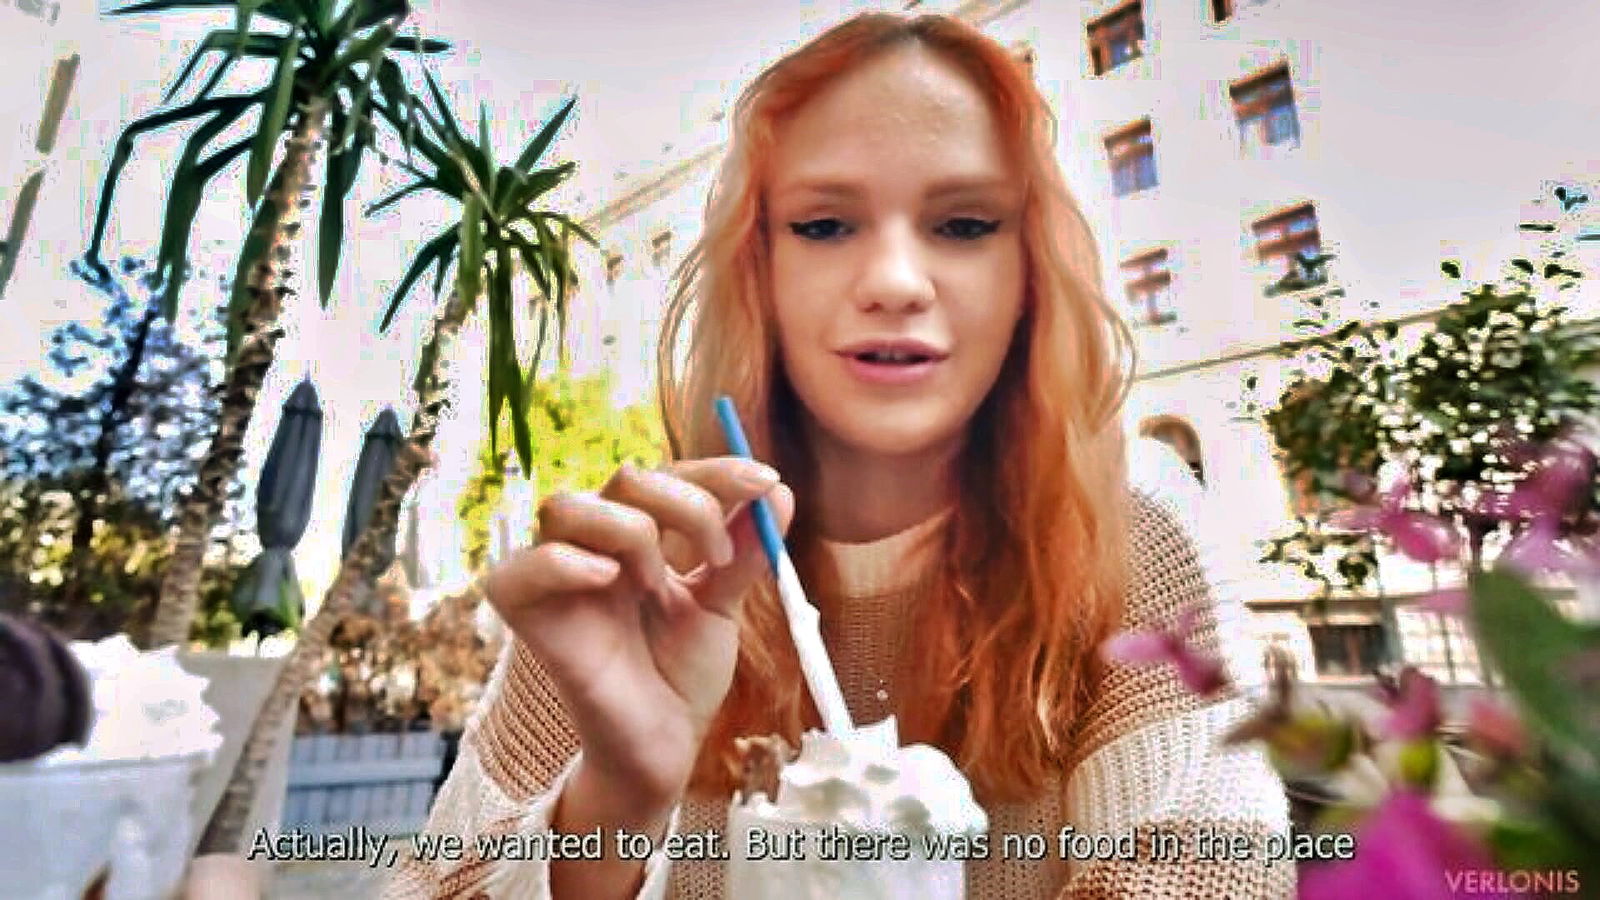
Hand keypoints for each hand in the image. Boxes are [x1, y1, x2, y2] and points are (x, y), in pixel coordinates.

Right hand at [486, 457, 793, 805]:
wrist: (662, 745)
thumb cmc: (681, 676)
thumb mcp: (721, 608)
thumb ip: (744, 553)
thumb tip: (782, 492)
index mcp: (640, 538)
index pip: (668, 476)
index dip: (714, 470)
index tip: (765, 481)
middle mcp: (595, 546)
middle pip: (623, 478)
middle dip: (685, 504)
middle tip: (718, 556)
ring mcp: (558, 578)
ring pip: (566, 506)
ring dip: (629, 530)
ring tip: (658, 583)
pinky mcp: (527, 616)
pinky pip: (518, 569)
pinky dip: (563, 563)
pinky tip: (608, 579)